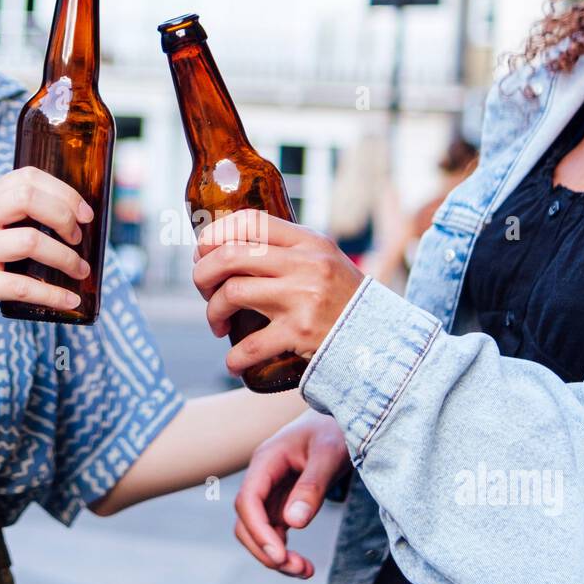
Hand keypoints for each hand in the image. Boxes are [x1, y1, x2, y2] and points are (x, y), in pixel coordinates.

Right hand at [0, 166, 92, 351]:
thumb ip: (24, 222)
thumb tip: (81, 223)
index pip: (27, 177)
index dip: (63, 192)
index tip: (85, 215)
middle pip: (26, 197)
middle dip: (64, 217)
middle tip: (79, 240)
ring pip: (29, 241)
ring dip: (65, 258)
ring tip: (80, 272)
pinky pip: (19, 286)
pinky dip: (52, 294)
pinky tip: (69, 301)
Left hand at [192, 210, 363, 375]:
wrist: (380, 339)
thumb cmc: (343, 301)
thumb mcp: (324, 262)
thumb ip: (288, 252)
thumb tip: (228, 249)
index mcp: (309, 241)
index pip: (250, 220)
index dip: (216, 233)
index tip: (203, 251)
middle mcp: (306, 264)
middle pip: (230, 255)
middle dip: (202, 273)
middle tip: (203, 290)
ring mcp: (302, 298)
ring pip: (231, 292)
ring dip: (212, 312)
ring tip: (218, 323)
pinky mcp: (300, 334)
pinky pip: (249, 344)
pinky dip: (233, 357)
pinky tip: (233, 363)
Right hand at [234, 409, 350, 577]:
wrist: (339, 419)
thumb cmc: (334, 430)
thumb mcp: (329, 454)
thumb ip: (312, 487)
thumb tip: (294, 523)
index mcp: (266, 461)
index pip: (248, 501)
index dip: (259, 532)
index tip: (280, 556)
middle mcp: (262, 478)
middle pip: (246, 523)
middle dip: (266, 550)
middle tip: (299, 569)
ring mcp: (270, 492)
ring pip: (258, 532)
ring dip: (274, 556)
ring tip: (305, 571)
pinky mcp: (282, 502)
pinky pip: (274, 531)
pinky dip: (284, 550)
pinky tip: (303, 564)